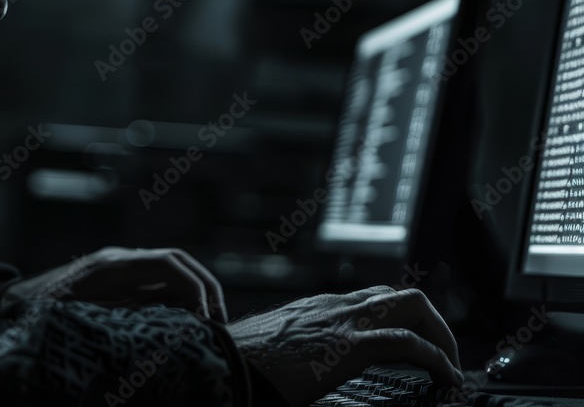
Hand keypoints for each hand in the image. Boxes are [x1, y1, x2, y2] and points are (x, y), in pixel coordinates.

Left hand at [0, 246, 227, 322]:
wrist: (9, 303)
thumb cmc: (38, 314)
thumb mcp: (78, 316)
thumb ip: (121, 313)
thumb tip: (167, 317)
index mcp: (111, 266)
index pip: (167, 263)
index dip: (194, 287)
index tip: (207, 319)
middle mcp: (118, 260)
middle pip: (176, 262)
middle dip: (205, 288)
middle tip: (221, 322)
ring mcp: (118, 267)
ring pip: (170, 270)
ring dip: (195, 292)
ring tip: (211, 324)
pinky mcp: (116, 280)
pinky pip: (156, 282)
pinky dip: (178, 298)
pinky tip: (186, 322)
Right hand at [227, 286, 462, 406]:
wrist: (221, 362)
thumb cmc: (239, 364)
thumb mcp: (274, 352)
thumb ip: (292, 353)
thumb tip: (295, 373)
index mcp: (315, 308)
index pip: (371, 298)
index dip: (400, 319)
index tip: (414, 347)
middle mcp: (333, 305)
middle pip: (400, 294)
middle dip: (432, 322)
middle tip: (442, 356)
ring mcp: (342, 320)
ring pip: (412, 305)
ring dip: (441, 335)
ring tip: (451, 367)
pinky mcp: (348, 344)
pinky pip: (409, 342)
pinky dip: (437, 358)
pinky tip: (446, 378)